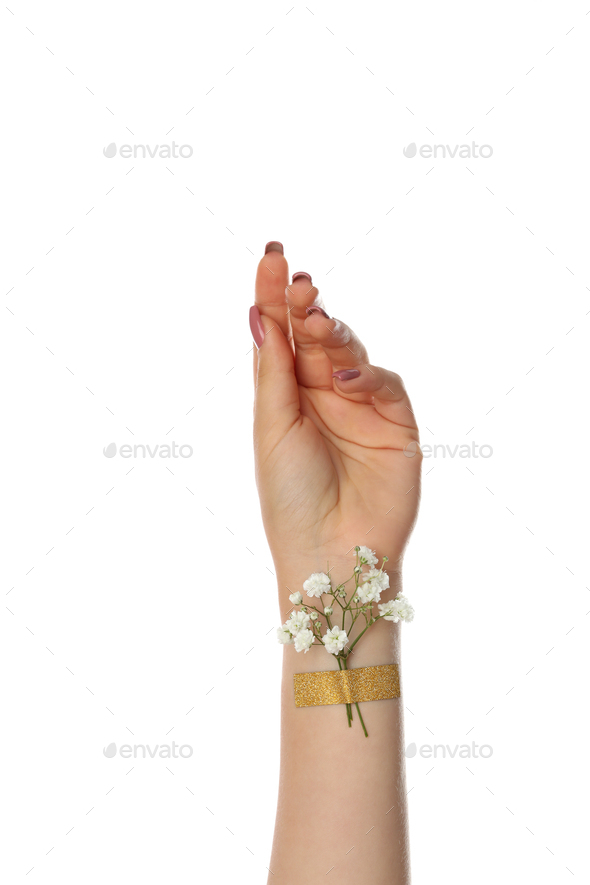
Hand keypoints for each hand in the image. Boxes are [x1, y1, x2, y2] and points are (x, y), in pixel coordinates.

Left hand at [250, 243, 421, 598]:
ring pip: (350, 351)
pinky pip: (385, 383)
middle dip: (306, 306)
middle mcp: (323, 394)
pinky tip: (342, 380)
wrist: (331, 553)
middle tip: (299, 281)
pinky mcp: (396, 422)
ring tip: (315, 320)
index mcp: (286, 395)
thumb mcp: (272, 427)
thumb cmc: (289, 496)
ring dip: (333, 332)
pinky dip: (366, 375)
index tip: (271, 255)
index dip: (275, 296)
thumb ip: (273, 371)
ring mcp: (361, 407)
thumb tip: (258, 312)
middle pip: (315, 336)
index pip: (280, 335)